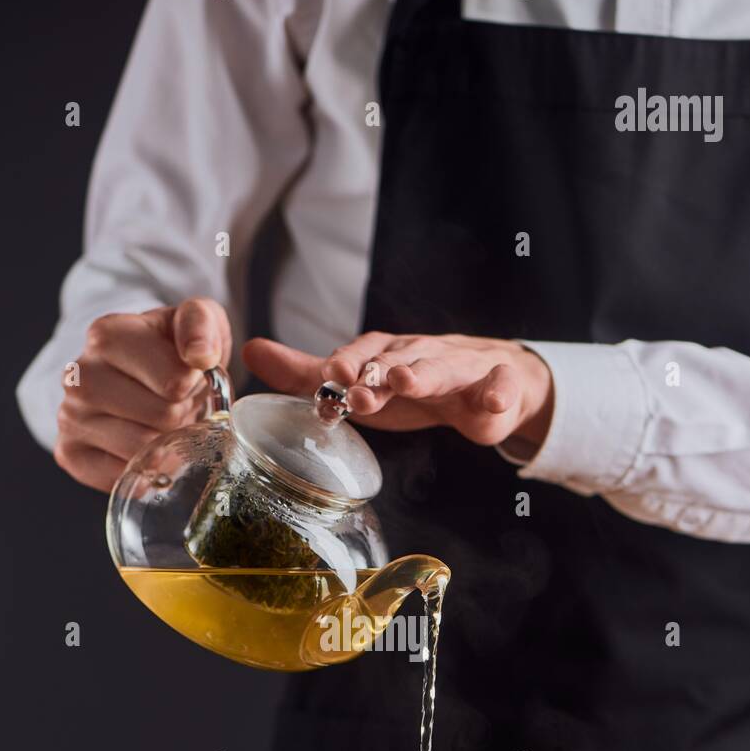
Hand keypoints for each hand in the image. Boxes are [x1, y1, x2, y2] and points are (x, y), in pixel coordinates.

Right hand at [55, 297, 232, 489]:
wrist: (144, 378)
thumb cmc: (173, 350)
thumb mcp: (197, 320)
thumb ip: (201, 323)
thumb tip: (199, 357)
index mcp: (106, 336)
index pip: (174, 383)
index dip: (193, 385)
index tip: (187, 376)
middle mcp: (79, 376)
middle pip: (162, 419)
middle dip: (181, 415)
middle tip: (174, 402)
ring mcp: (69, 416)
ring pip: (144, 451)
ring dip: (166, 443)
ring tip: (158, 421)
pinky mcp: (70, 454)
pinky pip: (124, 478)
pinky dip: (144, 470)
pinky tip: (143, 447)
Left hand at [242, 332, 552, 446]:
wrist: (484, 381)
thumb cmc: (412, 383)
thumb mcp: (359, 381)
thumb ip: (307, 373)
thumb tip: (250, 350)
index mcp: (387, 353)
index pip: (363, 356)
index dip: (347, 365)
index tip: (330, 377)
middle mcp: (421, 354)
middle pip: (398, 362)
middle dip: (380, 374)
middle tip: (361, 391)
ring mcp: (461, 370)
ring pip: (442, 370)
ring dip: (424, 374)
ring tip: (409, 382)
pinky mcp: (495, 388)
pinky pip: (499, 388)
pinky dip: (499, 392)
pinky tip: (495, 400)